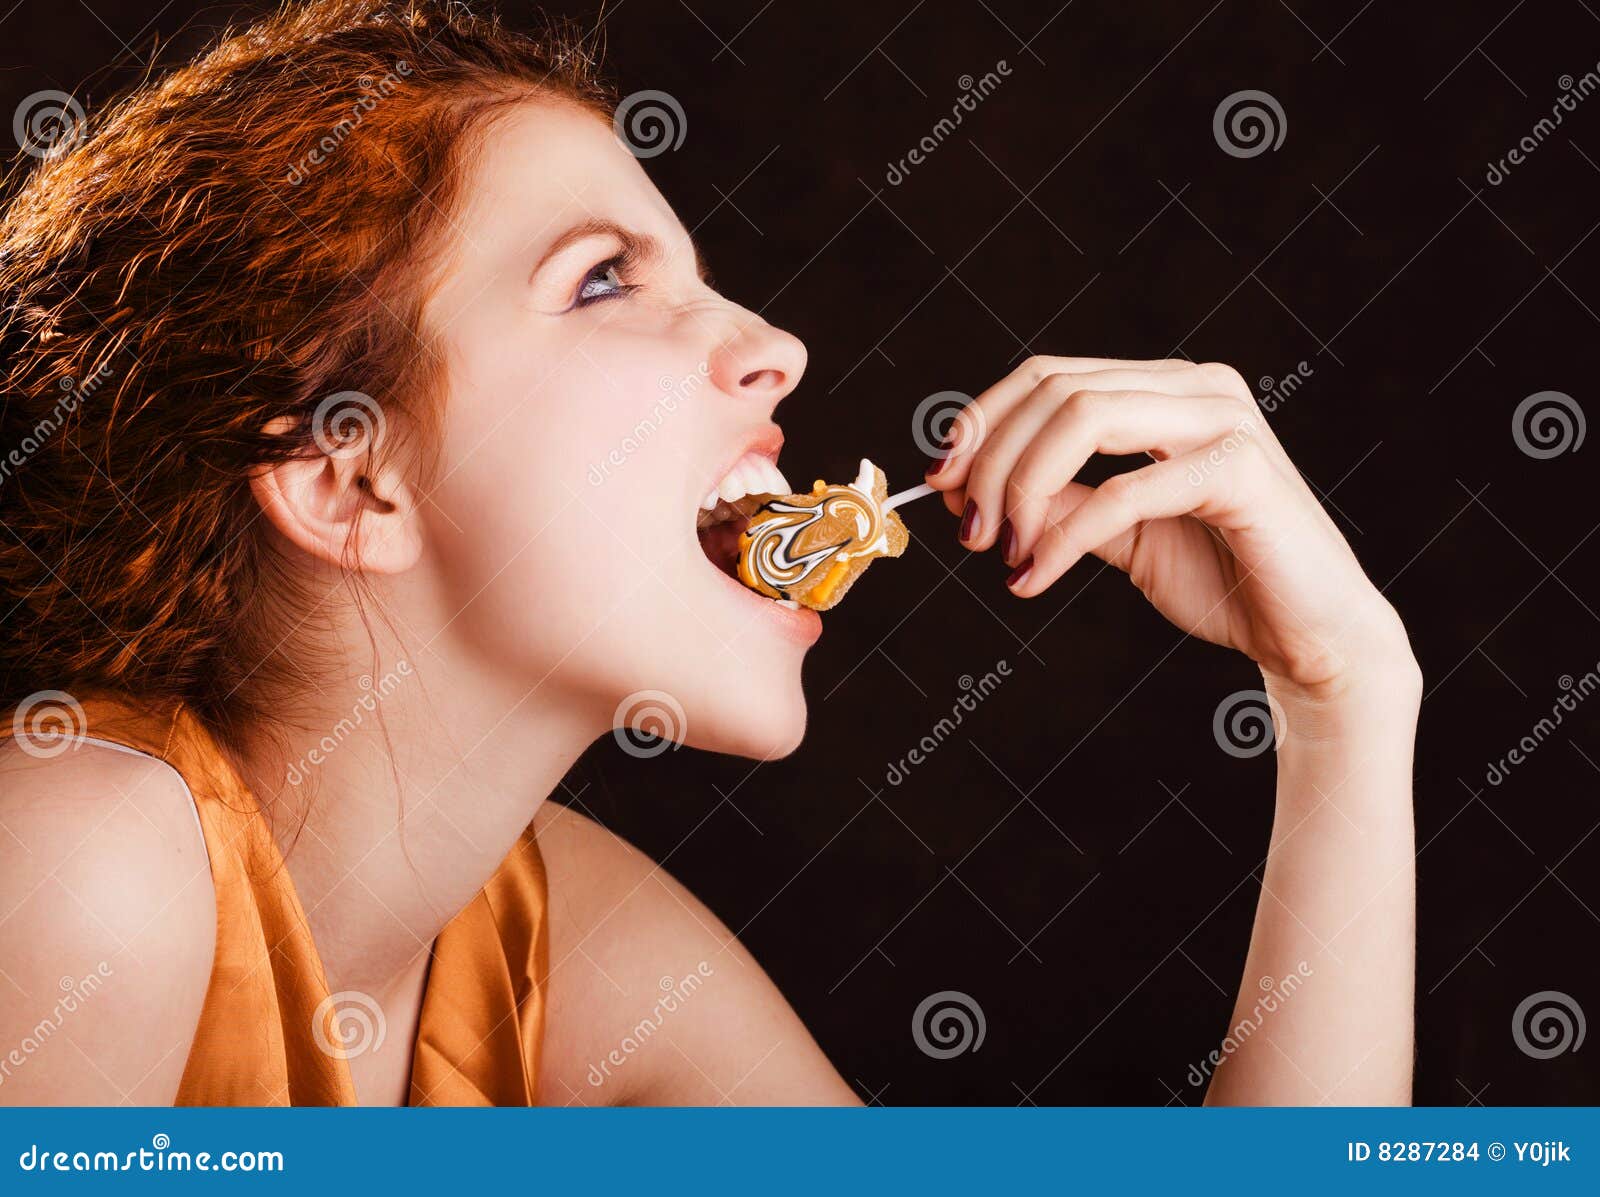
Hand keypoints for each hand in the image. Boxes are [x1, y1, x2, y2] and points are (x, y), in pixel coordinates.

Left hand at [925, 356, 1416, 700]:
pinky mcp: (1241, 470)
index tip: (938, 482)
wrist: (1313, 638)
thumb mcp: (1119, 534)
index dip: (981, 422)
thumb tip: (973, 492)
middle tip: (969, 530)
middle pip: (1055, 390)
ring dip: (1022, 486)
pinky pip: (1128, 488)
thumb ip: (1061, 503)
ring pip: (1084, 417)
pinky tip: (1036, 576)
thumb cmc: (1224, 579)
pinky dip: (1067, 535)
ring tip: (1001, 550)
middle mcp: (1194, 387)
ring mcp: (1223, 420)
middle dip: (992, 459)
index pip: (1049, 376)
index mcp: (1163, 391)